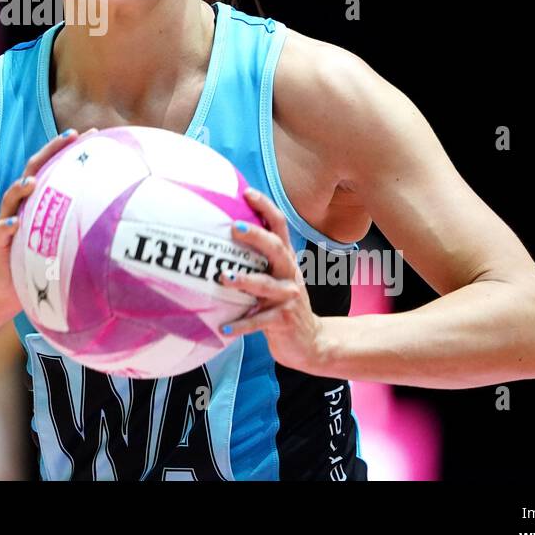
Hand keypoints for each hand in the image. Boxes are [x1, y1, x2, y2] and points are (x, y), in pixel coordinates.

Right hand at [0, 128, 95, 319]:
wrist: (9, 293)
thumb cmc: (40, 263)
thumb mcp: (62, 239)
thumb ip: (78, 222)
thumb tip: (119, 213)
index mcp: (37, 200)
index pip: (53, 166)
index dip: (69, 148)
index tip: (93, 133)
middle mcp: (21, 205)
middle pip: (32, 170)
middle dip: (50, 151)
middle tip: (70, 136)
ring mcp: (7, 222)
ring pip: (11, 198)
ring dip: (21, 187)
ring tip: (33, 181)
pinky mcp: (0, 245)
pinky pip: (1, 231)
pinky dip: (8, 224)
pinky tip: (16, 222)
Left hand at [220, 186, 327, 373]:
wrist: (311, 343)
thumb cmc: (283, 303)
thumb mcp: (275, 277)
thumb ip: (258, 258)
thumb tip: (227, 229)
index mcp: (285, 259)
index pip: (279, 226)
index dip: (265, 207)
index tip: (246, 192)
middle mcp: (288, 274)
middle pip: (275, 249)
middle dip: (256, 237)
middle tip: (234, 227)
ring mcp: (287, 298)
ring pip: (265, 285)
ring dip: (244, 280)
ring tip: (223, 277)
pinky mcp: (282, 321)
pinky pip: (258, 322)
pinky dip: (240, 325)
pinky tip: (223, 328)